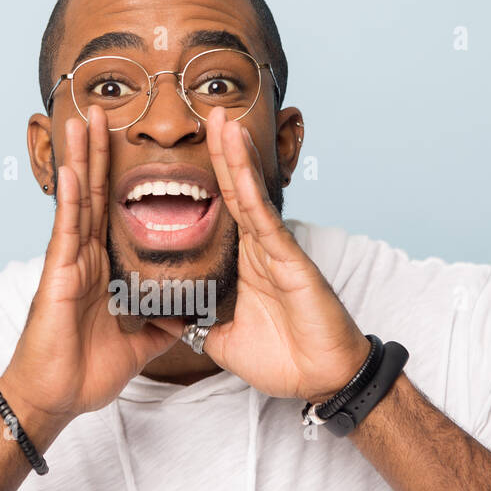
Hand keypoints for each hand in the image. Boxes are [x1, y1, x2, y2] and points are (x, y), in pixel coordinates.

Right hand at [1, 106, 180, 431]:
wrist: (57, 398)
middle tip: (104, 110)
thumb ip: (161, 324)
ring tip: (85, 120)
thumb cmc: (85, 372)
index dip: (124, 178)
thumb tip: (188, 316)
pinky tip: (75, 171)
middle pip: (97, 194)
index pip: (117, 213)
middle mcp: (84, 258)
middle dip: (100, 152)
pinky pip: (67, 231)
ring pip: (80, 201)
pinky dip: (72, 199)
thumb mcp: (139, 344)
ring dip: (82, 159)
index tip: (134, 145)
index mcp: (103, 269)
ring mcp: (69, 263)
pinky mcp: (57, 275)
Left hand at [189, 107, 371, 403]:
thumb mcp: (222, 341)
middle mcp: (259, 249)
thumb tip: (170, 316)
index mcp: (242, 264)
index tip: (180, 154)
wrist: (320, 379)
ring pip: (248, 194)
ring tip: (221, 118)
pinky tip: (239, 157)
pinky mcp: (290, 258)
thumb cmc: (282, 359)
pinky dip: (249, 185)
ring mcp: (275, 250)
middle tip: (206, 112)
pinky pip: (263, 216)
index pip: (217, 214)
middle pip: (233, 191)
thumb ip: (198, 322)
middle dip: (220, 152)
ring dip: (234, 155)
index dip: (202, 183)